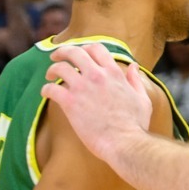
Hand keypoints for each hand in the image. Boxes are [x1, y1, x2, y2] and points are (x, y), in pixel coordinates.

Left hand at [38, 43, 152, 163]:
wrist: (124, 141)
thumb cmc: (136, 123)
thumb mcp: (142, 97)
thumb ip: (135, 80)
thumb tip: (133, 66)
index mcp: (115, 73)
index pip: (97, 48)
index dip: (85, 48)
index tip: (80, 53)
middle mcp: (97, 75)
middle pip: (75, 52)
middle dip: (63, 52)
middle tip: (56, 57)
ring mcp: (82, 88)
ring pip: (60, 68)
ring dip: (52, 70)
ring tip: (49, 76)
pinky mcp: (70, 103)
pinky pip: (51, 89)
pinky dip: (46, 90)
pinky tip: (46, 94)